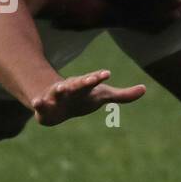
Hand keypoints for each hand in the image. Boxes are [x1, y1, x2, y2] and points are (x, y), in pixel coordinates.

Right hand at [30, 69, 145, 126]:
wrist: (56, 106)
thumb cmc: (83, 98)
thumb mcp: (103, 97)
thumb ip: (123, 95)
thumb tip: (145, 89)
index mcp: (85, 86)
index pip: (93, 80)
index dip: (99, 77)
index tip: (107, 73)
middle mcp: (71, 88)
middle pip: (78, 84)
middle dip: (84, 81)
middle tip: (92, 79)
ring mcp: (57, 96)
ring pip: (58, 91)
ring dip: (60, 88)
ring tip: (62, 86)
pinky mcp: (45, 108)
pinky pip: (41, 105)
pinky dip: (38, 103)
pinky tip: (35, 102)